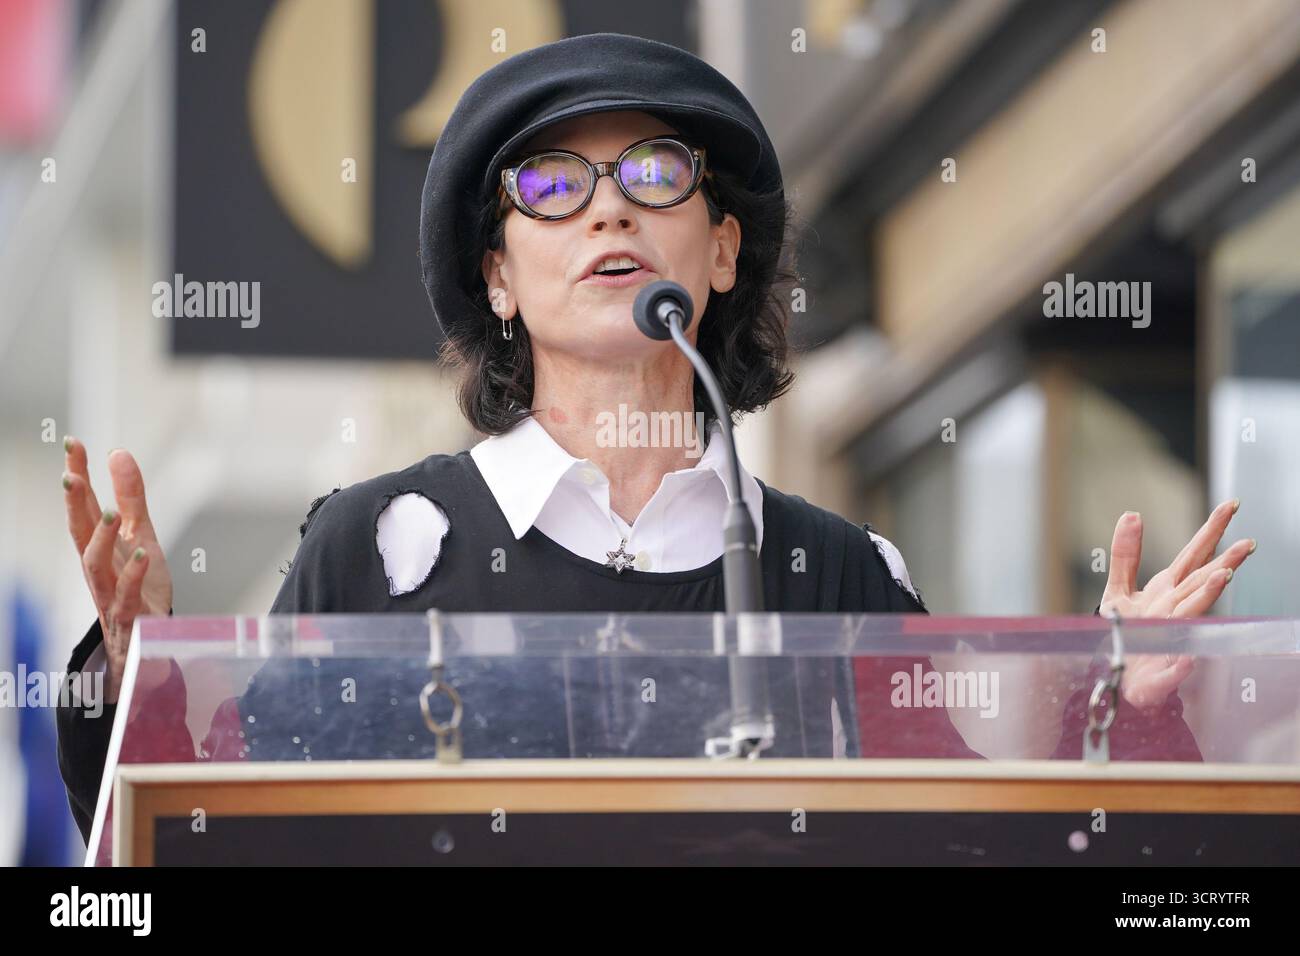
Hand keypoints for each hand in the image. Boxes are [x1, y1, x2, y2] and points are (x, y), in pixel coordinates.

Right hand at [62, 437, 172, 703]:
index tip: (73, 443)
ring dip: (101, 539)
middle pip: (80, 531)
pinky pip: (125, 595)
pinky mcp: (128, 614)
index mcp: (99, 545)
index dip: (78, 474)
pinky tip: (141, 554)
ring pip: (95, 565)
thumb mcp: (142, 536)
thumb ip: (132, 498)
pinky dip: (131, 575)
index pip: (85, 505)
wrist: (145, 642)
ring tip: (113, 512)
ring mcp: (109, 592)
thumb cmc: (139, 587)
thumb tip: (118, 453)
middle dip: (75, 503)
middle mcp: (97, 567)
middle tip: (71, 473)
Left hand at [1100, 499, 1254, 710]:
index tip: (1231, 506)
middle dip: (1224, 562)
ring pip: (1191, 615)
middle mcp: (1174, 610)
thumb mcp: (1118, 588)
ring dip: (1206, 596)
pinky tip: (1187, 657)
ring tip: (1222, 577)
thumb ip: (1125, 554)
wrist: (1118, 674)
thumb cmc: (1126, 632)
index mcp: (1167, 590)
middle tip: (1247, 543)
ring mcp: (1172, 638)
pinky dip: (1181, 663)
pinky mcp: (1162, 673)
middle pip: (1200, 581)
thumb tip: (1132, 514)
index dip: (1211, 531)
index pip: (1192, 556)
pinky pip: (1173, 668)